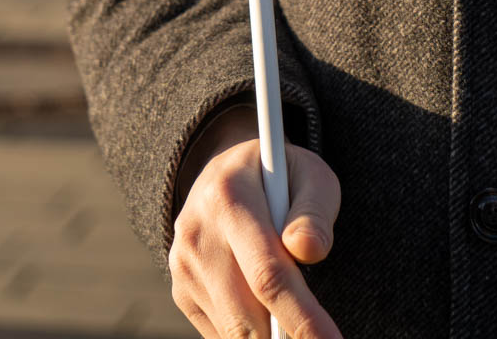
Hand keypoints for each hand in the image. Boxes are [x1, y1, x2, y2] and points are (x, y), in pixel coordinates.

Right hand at [169, 109, 342, 338]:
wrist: (227, 174)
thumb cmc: (280, 179)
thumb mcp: (308, 175)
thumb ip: (314, 211)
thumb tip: (310, 250)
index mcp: (229, 197)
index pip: (268, 274)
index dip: (302, 318)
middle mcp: (198, 234)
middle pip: (246, 317)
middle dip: (287, 338)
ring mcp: (184, 266)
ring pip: (233, 332)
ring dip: (270, 335)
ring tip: (294, 317)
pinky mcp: (181, 291)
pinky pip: (221, 334)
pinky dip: (250, 333)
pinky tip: (265, 306)